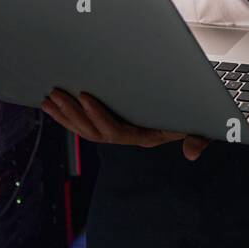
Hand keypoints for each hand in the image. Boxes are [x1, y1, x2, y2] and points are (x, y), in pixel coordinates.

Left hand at [41, 89, 211, 160]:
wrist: (190, 121)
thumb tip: (191, 153)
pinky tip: (54, 106)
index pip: (115, 131)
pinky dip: (68, 116)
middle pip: (93, 132)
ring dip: (65, 115)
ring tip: (48, 99)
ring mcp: (118, 133)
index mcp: (144, 137)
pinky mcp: (111, 125)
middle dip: (73, 114)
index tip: (85, 96)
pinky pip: (85, 125)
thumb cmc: (193, 121)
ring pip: (85, 130)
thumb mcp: (200, 129)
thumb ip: (198, 139)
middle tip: (56, 94)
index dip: (98, 115)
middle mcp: (127, 138)